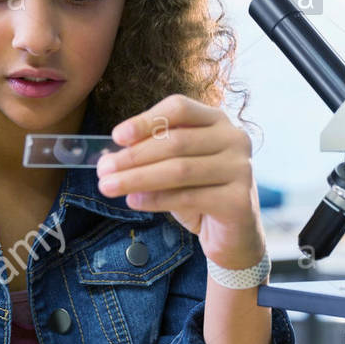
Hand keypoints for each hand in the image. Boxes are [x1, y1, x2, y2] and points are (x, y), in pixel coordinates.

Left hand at [96, 94, 266, 269]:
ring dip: (138, 178)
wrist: (233, 234)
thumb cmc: (200, 194)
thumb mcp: (176, 167)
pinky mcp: (238, 200)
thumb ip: (153, 155)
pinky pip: (188, 197)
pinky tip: (134, 201)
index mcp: (217, 120)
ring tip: (109, 187)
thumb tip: (111, 156)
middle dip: (134, 156)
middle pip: (176, 141)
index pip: (179, 109)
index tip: (116, 137)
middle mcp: (234, 139)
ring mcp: (240, 168)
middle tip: (103, 170)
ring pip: (179, 170)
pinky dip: (156, 200)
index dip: (146, 120)